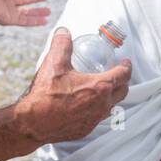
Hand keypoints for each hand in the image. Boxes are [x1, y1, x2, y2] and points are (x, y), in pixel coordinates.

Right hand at [15, 28, 130, 144]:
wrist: (33, 123)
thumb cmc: (45, 95)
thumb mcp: (54, 64)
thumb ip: (61, 44)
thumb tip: (64, 32)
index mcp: (99, 87)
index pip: (123, 75)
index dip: (126, 66)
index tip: (125, 62)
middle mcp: (102, 105)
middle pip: (123, 91)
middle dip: (123, 80)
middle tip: (118, 73)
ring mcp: (95, 119)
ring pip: (112, 106)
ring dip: (112, 95)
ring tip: (104, 88)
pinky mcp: (86, 129)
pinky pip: (99, 117)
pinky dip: (99, 108)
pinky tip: (88, 104)